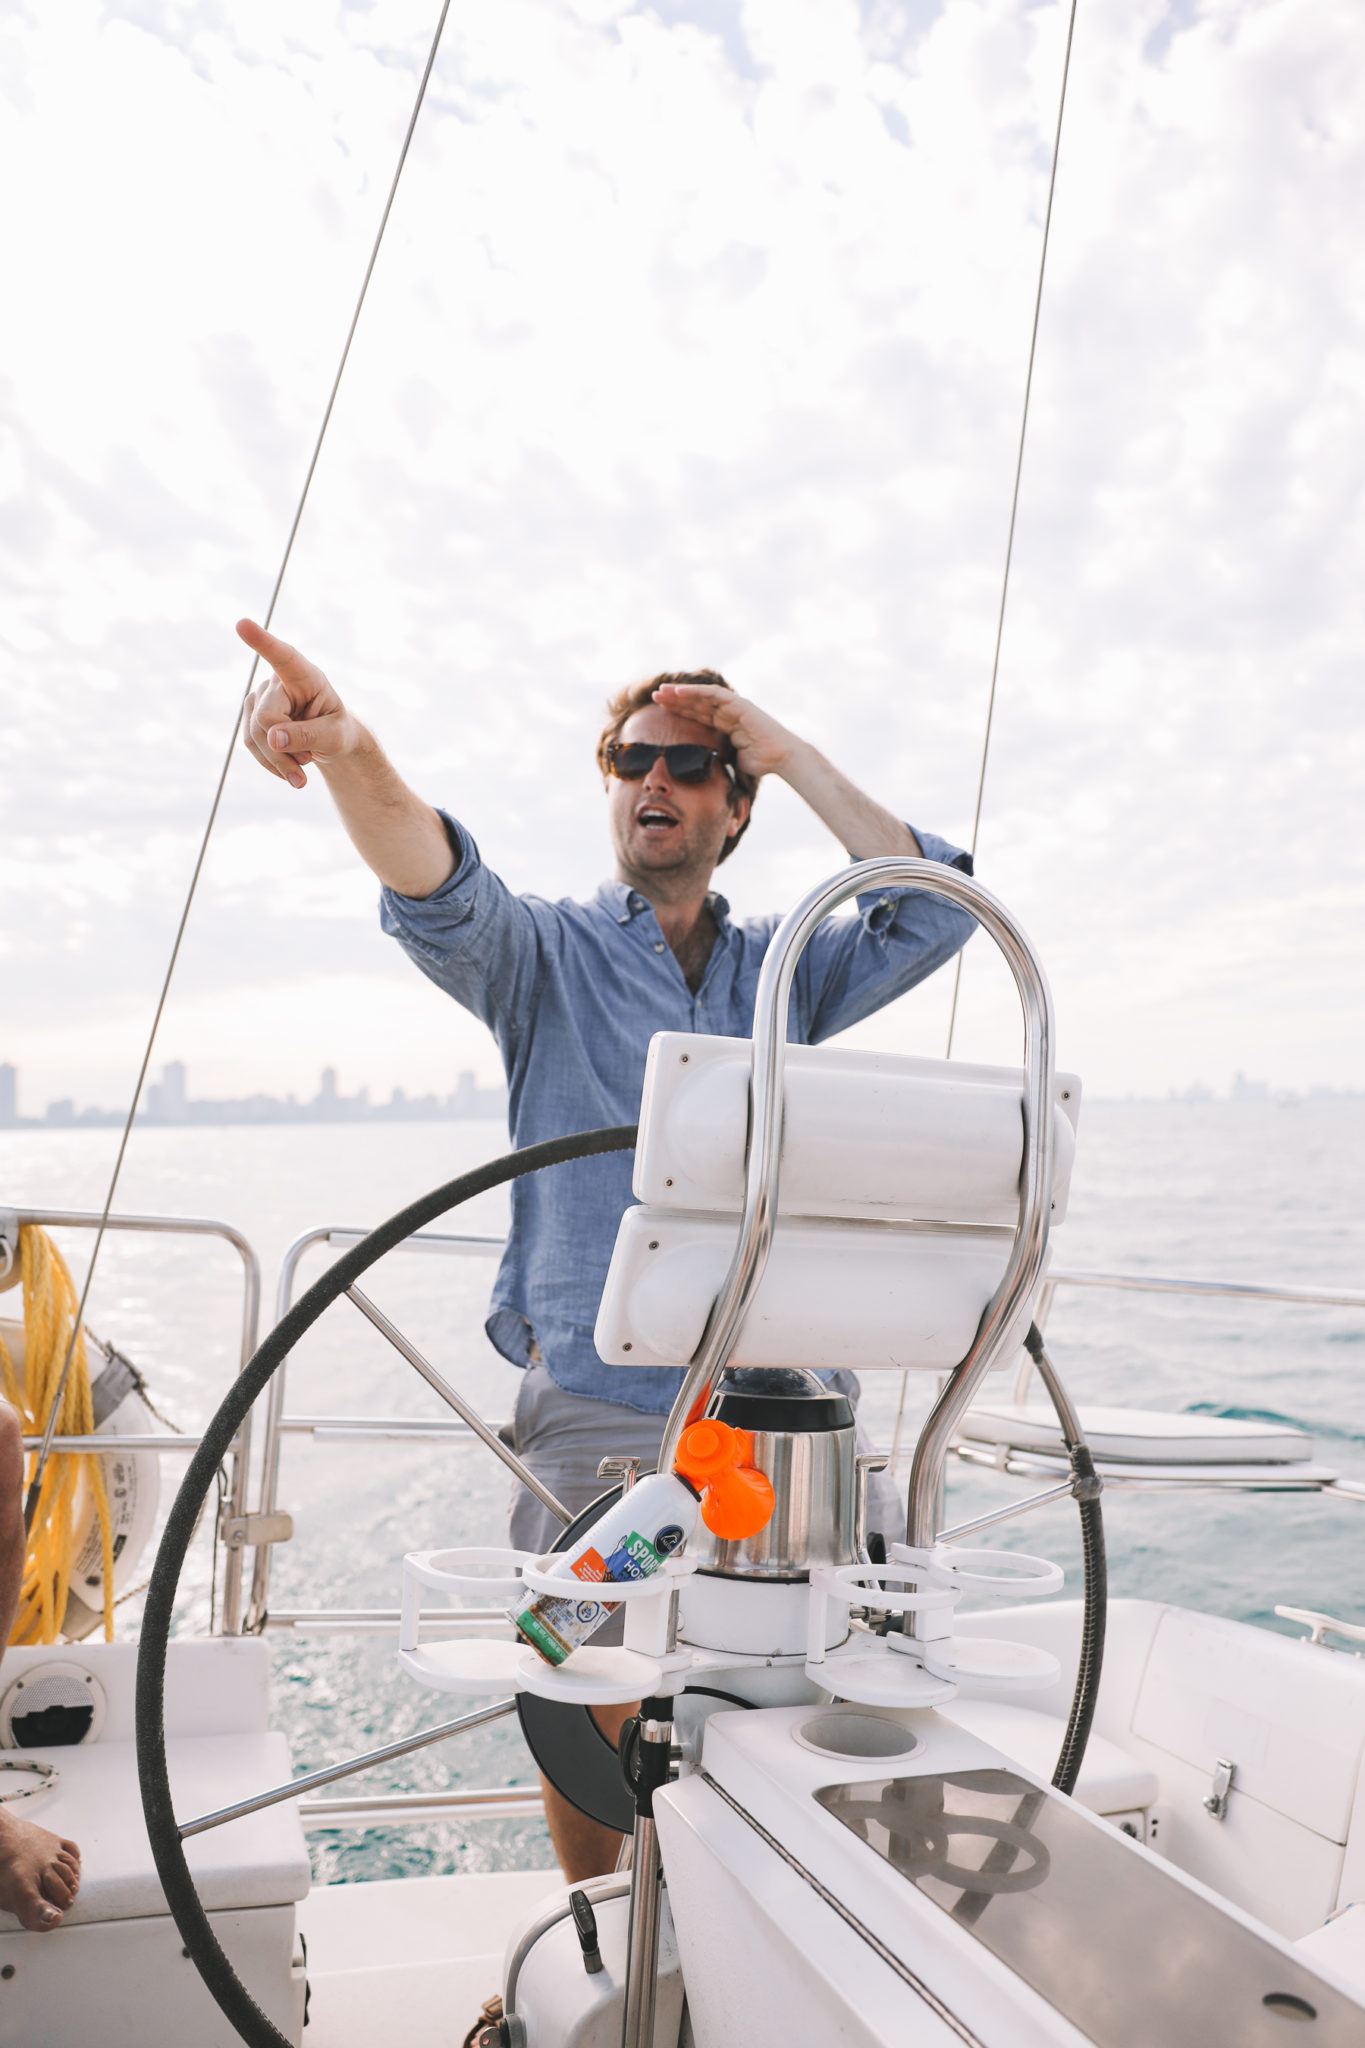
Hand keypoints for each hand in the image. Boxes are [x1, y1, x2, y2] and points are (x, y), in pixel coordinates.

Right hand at [236, 619, 358, 788]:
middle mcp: (277, 680)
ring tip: (303, 767)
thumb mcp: (335, 737)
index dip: (262, 642)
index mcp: (305, 675)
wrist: (329, 741)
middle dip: (284, 751)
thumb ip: (309, 736)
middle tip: (307, 765)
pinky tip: (288, 767)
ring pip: (255, 735)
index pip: (282, 657)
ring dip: (279, 761)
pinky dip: (270, 763)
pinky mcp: (250, 713)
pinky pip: (250, 744)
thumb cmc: (337, 731)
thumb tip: (273, 739)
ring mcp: (259, 696)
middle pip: (266, 718)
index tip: (242, 624)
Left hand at [650, 681, 794, 779]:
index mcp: (725, 724)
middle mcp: (728, 712)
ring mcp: (734, 706)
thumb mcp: (730, 760)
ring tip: (661, 693)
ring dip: (680, 693)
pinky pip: (713, 694)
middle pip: (696, 703)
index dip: (679, 712)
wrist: (781, 758)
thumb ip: (717, 758)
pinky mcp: (739, 703)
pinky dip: (695, 692)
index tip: (660, 711)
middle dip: (675, 700)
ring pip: (702, 696)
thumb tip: (702, 769)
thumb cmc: (761, 762)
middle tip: (654, 697)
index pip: (698, 715)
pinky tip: (679, 692)